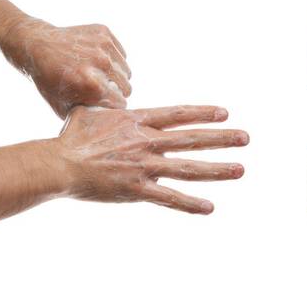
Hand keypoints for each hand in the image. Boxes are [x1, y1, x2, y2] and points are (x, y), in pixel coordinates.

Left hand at [1, 17, 131, 115]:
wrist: (37, 46)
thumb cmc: (49, 81)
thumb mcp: (64, 108)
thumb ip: (87, 116)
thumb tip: (107, 123)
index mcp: (92, 86)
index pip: (120, 104)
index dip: (112, 107)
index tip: (103, 106)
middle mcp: (101, 64)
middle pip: (127, 88)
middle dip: (117, 92)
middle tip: (102, 92)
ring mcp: (103, 46)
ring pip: (126, 71)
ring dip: (117, 77)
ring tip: (101, 78)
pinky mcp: (104, 32)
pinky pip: (121, 54)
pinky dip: (114, 60)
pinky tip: (98, 62)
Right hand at [56, 106, 247, 214]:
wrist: (59, 163)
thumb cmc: (70, 138)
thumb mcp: (89, 111)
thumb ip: (107, 107)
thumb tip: (108, 98)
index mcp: (138, 121)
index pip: (179, 115)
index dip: (203, 114)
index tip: (224, 113)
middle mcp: (147, 142)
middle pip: (192, 138)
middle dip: (222, 139)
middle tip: (246, 138)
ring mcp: (144, 166)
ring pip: (188, 168)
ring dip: (217, 169)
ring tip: (240, 169)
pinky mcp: (137, 190)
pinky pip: (169, 198)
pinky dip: (190, 204)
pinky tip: (210, 207)